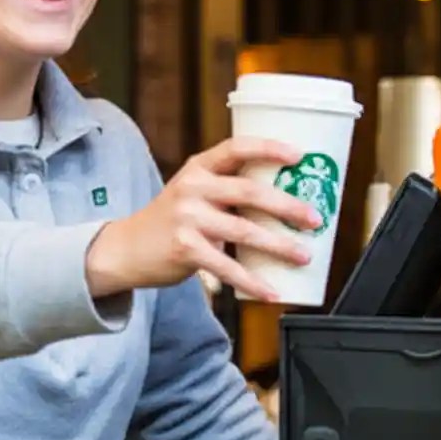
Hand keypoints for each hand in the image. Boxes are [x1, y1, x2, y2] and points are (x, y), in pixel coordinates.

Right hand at [85, 137, 320, 301]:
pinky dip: (252, 282)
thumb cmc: (171, 220)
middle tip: (314, 219)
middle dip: (287, 206)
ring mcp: (187, 218)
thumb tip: (285, 205)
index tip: (299, 155)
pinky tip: (271, 291)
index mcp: (199, 168)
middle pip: (249, 191)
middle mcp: (193, 187)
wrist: (126, 249)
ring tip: (304, 256)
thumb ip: (227, 192)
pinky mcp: (185, 249)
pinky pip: (227, 266)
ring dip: (279, 245)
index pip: (237, 148)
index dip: (270, 148)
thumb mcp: (193, 193)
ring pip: (245, 231)